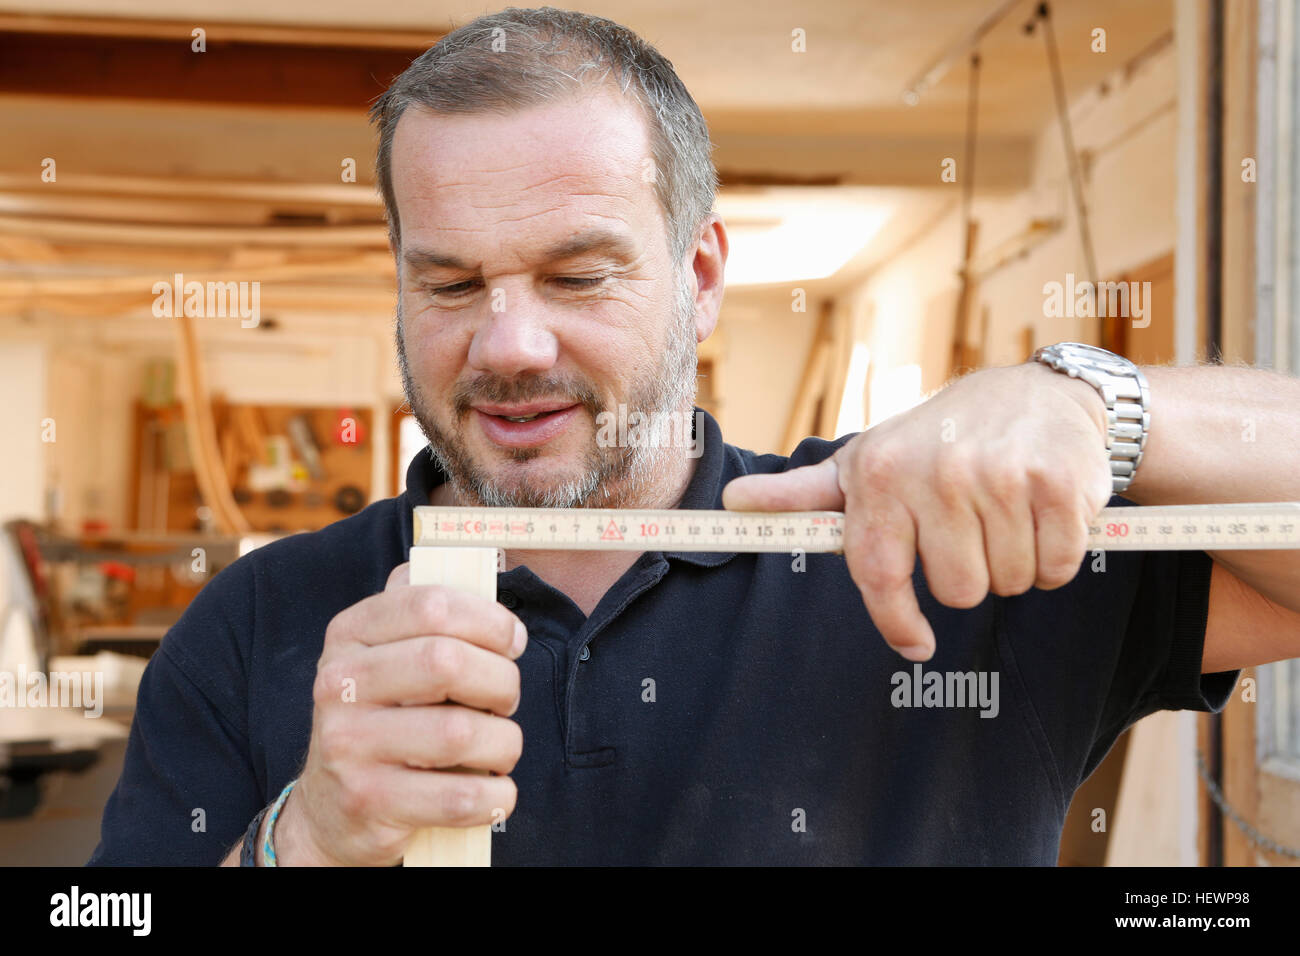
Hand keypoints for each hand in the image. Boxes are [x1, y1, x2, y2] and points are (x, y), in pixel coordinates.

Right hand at [273, 562, 526, 865]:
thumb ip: (426, 611)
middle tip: (505, 700)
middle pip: (448, 663)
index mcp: (350, 634)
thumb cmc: (386, 717)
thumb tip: (482, 568)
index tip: (512, 642)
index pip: (432, 603)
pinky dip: (495, 796)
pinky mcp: (367, 801)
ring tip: (498, 748)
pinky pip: (459, 796)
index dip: (490, 620)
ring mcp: (347, 745)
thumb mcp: (388, 655)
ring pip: (461, 733)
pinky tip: (493, 793)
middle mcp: (339, 684)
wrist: (332, 808)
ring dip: (503, 744)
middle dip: (501, 682)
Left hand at [721, 363, 1111, 659]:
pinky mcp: (1059, 484)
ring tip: (1006, 514)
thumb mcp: (866, 459)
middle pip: (957, 591)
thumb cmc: (938, 439)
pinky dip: (1058, 555)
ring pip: (1009, 582)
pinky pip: (1057, 567)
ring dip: (1014, 563)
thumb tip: (732, 502)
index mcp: (878, 473)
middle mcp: (935, 472)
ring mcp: (999, 476)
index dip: (898, 622)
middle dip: (969, 572)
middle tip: (971, 528)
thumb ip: (803, 494)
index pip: (879, 575)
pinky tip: (1043, 513)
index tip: (916, 644)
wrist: (1038, 392)